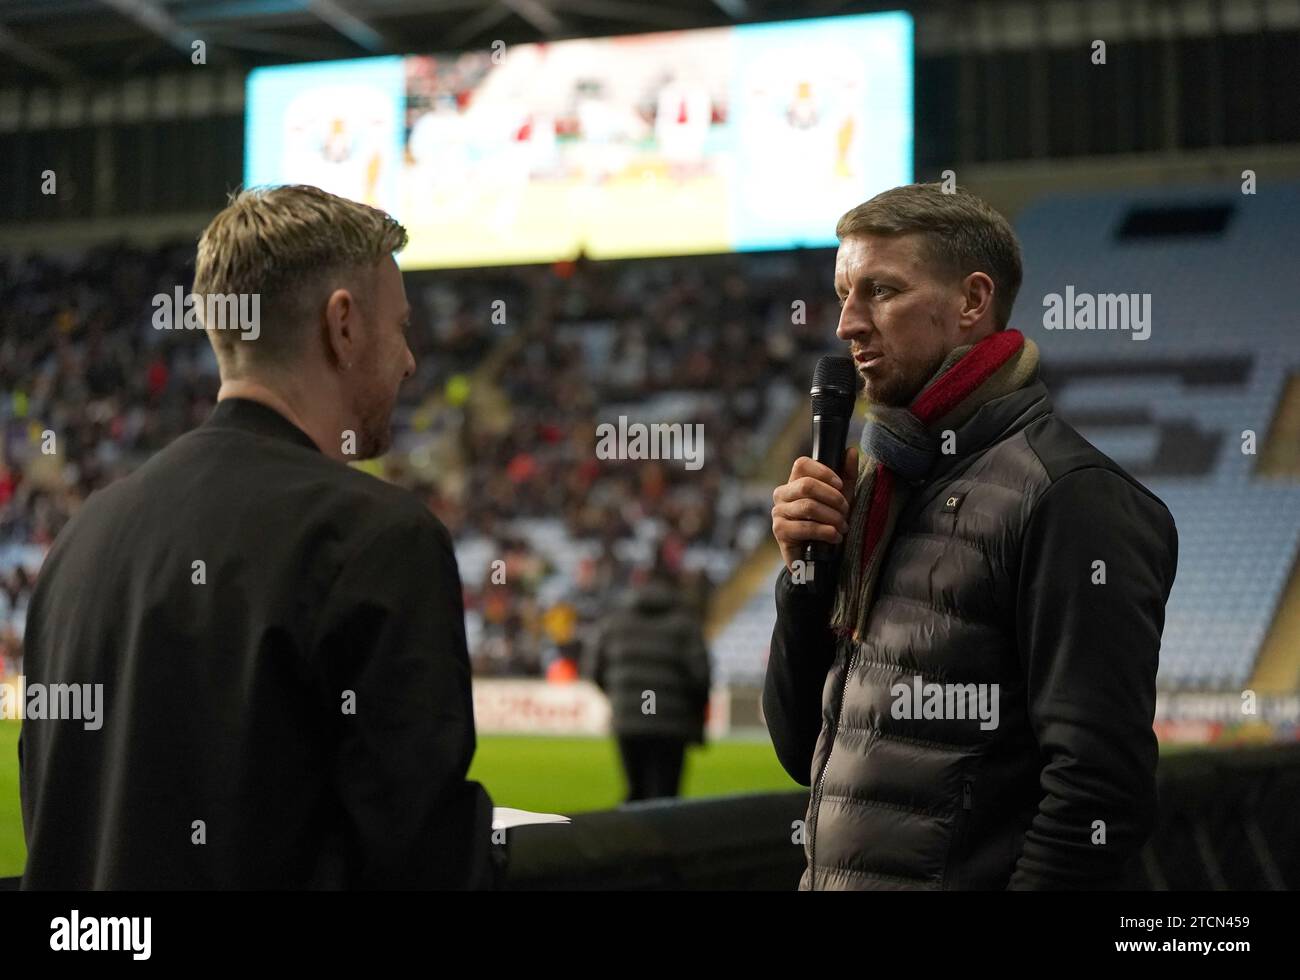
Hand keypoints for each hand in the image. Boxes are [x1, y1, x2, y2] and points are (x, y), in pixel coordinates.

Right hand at [771, 447, 858, 573]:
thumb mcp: (841, 498)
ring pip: (808, 507)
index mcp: (794, 482)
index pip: (802, 464)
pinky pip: (805, 527)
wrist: (817, 556)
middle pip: (806, 485)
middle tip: (845, 510)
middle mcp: (782, 494)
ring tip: (843, 526)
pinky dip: (825, 531)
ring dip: (832, 517)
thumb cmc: (827, 522)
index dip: (824, 471)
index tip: (840, 485)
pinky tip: (835, 537)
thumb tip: (850, 451)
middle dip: (833, 498)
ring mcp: (778, 512)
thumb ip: (846, 475)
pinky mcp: (780, 531)